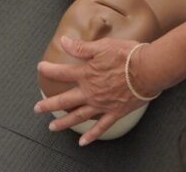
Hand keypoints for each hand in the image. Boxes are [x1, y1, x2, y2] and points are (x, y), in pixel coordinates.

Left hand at [34, 36, 149, 144]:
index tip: (40, 68)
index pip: (62, 73)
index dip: (49, 70)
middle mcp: (91, 91)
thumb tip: (64, 42)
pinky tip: (82, 142)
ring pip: (78, 116)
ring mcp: (101, 104)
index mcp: (87, 74)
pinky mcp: (114, 112)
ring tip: (52, 127)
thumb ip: (81, 47)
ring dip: (63, 122)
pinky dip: (91, 136)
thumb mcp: (102, 46)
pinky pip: (100, 127)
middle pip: (65, 100)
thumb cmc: (128, 55)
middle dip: (49, 104)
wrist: (148, 70)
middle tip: (37, 108)